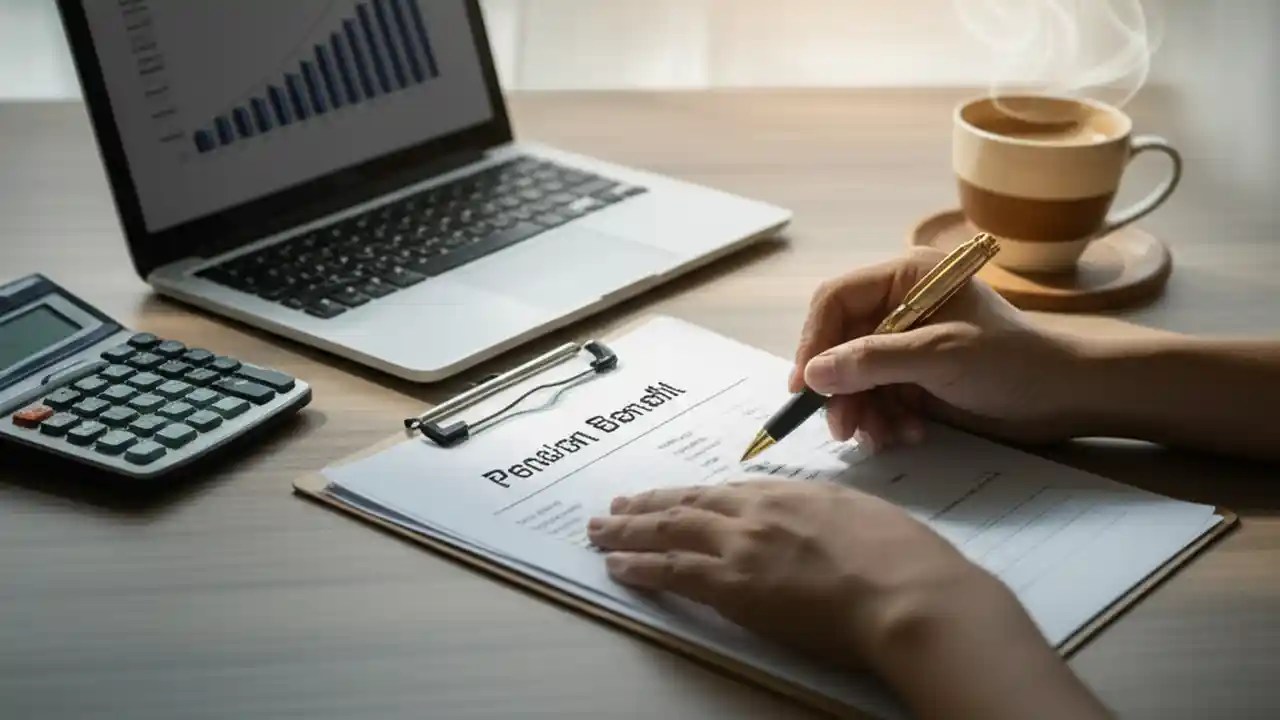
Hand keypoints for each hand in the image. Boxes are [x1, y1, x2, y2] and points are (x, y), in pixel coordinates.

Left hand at [589, 481, 1110, 719]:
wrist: (910, 591)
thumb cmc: (905, 559)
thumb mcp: (863, 514)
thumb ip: (826, 513)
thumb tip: (813, 521)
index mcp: (793, 492)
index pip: (729, 492)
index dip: (694, 496)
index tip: (674, 498)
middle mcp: (759, 511)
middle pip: (689, 503)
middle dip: (647, 505)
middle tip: (615, 507)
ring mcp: (743, 545)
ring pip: (670, 531)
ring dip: (628, 531)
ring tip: (599, 532)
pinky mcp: (735, 586)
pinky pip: (673, 571)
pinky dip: (640, 566)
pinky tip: (618, 566)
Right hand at [790, 248, 1085, 449]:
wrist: (1065, 398)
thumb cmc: (1012, 362)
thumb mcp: (942, 356)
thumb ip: (875, 361)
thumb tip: (814, 374)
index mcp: (905, 278)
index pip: (836, 300)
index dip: (813, 341)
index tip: (805, 387)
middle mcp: (900, 305)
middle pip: (840, 342)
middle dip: (840, 387)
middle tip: (842, 428)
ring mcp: (907, 342)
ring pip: (855, 376)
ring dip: (862, 410)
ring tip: (881, 438)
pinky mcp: (915, 376)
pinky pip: (877, 397)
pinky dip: (884, 420)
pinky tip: (907, 435)